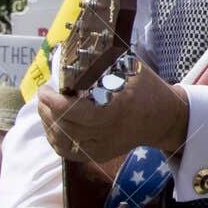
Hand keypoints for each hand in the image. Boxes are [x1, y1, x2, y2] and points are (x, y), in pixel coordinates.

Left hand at [37, 64, 188, 166]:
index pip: (75, 112)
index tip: (46, 89)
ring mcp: (104, 147)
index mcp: (116, 108)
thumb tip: (76, 52)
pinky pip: (69, 152)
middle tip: (43, 95)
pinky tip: (52, 125)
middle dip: (46, 110)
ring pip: (63, 142)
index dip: (54, 102)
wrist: (164, 118)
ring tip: (44, 108)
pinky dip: (55, 139)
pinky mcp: (100, 155)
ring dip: (48, 124)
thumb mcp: (131, 69)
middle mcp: (108, 132)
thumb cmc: (148, 89)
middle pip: (65, 127)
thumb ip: (105, 63)